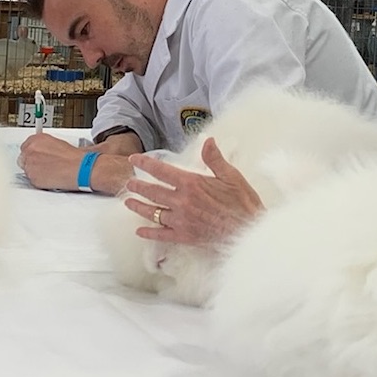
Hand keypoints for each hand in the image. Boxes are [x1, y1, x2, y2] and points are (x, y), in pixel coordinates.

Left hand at [19, 131, 86, 190]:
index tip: (38, 156)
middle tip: (43, 166)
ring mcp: (30, 165)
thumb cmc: (73, 157)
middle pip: (23, 158)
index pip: (26, 146)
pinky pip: (31, 180)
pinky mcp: (33, 178)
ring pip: (26, 170)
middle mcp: (30, 150)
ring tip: (49, 172)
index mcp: (36, 139)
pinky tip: (50, 178)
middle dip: (32, 162)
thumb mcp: (57, 143)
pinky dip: (39, 180)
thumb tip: (42, 151)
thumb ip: (44, 146)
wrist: (79, 168)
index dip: (32, 153)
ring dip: (35, 171)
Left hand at [124, 140, 262, 246]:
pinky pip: (161, 235)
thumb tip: (208, 140)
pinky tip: (140, 231)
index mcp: (191, 183)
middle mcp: (182, 201)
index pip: (161, 171)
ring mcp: (181, 220)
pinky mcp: (185, 236)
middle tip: (129, 183)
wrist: (248, 230)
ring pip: (153, 212)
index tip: (134, 160)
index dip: (145, 164)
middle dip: (138, 186)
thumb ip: (215, 159)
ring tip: (129, 202)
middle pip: (152, 192)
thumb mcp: (231, 176)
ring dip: (138, 207)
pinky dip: (149, 233)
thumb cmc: (242, 203)